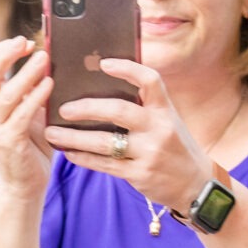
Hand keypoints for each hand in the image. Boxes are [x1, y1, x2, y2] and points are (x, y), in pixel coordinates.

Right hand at [0, 35, 53, 198]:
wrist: (25, 184)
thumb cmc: (31, 144)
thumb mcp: (29, 110)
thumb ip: (32, 88)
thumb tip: (50, 59)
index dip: (2, 50)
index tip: (25, 41)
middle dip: (6, 54)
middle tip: (27, 42)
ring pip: (7, 92)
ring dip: (27, 72)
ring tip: (44, 58)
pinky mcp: (9, 141)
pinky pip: (22, 113)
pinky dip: (36, 95)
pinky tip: (49, 83)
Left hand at [43, 59, 211, 215]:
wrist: (196, 184)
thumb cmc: (174, 146)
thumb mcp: (168, 121)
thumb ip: (145, 106)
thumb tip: (103, 87)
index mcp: (165, 110)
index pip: (150, 80)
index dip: (127, 69)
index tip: (104, 63)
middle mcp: (159, 129)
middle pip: (119, 110)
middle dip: (87, 108)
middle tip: (64, 108)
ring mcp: (149, 153)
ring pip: (105, 142)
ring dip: (74, 138)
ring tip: (52, 133)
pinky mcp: (139, 175)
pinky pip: (105, 164)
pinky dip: (83, 158)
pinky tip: (68, 152)